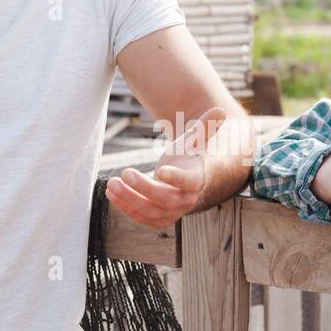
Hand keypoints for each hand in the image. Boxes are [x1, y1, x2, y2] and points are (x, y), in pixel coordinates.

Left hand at [106, 106, 226, 228]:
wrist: (193, 178)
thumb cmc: (194, 155)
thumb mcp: (198, 138)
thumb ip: (207, 125)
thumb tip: (220, 112)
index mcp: (198, 178)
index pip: (190, 182)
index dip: (177, 178)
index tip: (161, 171)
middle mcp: (187, 199)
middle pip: (166, 199)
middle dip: (144, 188)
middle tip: (126, 172)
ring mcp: (172, 211)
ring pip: (151, 212)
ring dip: (129, 199)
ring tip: (112, 183)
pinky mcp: (159, 217)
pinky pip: (141, 217)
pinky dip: (125, 207)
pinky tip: (110, 193)